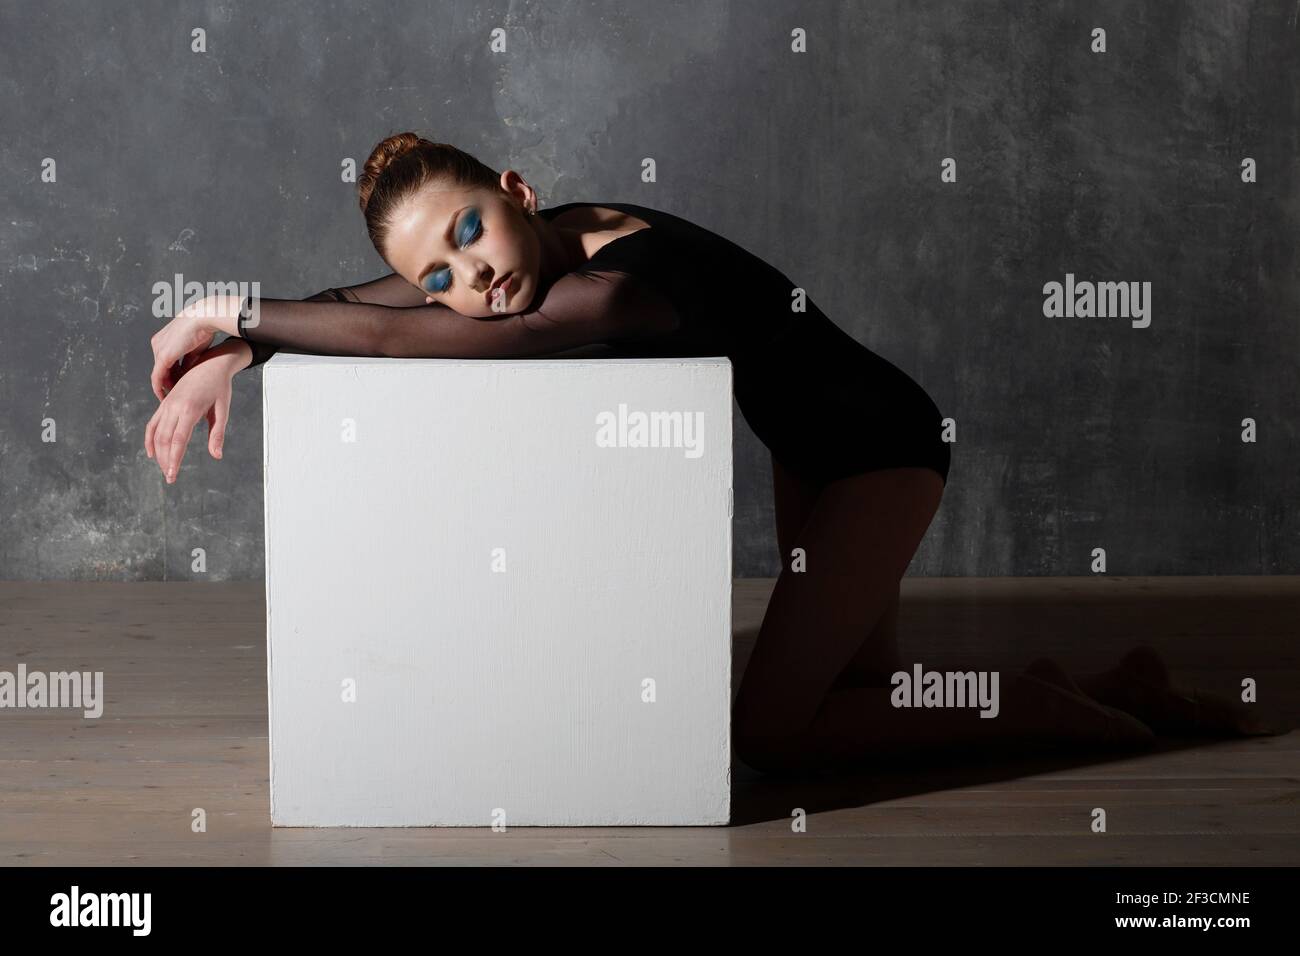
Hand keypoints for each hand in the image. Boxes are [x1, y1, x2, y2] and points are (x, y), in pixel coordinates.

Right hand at [144, 344, 241, 482]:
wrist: (211, 364)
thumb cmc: (220, 388)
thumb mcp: (223, 410)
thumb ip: (217, 434)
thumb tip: (216, 455)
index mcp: (189, 409)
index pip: (178, 440)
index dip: (174, 459)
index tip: (172, 476)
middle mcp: (174, 407)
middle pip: (165, 439)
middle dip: (166, 461)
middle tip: (170, 479)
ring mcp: (167, 404)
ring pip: (156, 433)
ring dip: (158, 453)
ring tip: (165, 469)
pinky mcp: (165, 403)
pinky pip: (153, 423)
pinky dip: (150, 439)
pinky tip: (152, 453)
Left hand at [149, 293, 241, 399]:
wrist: (203, 318)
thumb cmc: (204, 329)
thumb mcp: (195, 348)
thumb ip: (190, 360)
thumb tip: (190, 372)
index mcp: (165, 339)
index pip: (166, 361)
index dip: (172, 374)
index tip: (179, 384)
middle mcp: (158, 344)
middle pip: (161, 368)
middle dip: (168, 382)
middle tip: (174, 395)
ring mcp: (159, 350)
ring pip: (159, 374)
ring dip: (165, 386)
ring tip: (171, 398)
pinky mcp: (163, 357)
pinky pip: (157, 377)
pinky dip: (159, 388)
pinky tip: (163, 396)